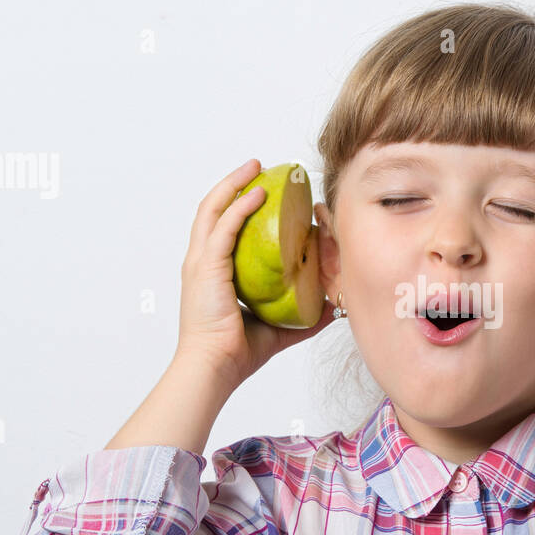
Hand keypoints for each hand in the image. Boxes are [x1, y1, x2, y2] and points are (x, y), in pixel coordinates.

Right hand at [175, 159, 335, 383]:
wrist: (216, 368)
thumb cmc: (238, 352)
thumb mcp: (280, 328)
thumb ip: (304, 316)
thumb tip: (334, 309)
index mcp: (212, 272)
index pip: (221, 228)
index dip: (238, 206)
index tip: (262, 191)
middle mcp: (201, 262)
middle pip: (213, 209)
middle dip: (234, 184)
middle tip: (258, 167)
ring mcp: (201, 262)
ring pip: (213, 209)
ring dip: (234, 184)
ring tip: (255, 167)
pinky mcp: (207, 267)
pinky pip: (225, 227)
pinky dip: (241, 207)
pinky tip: (260, 194)